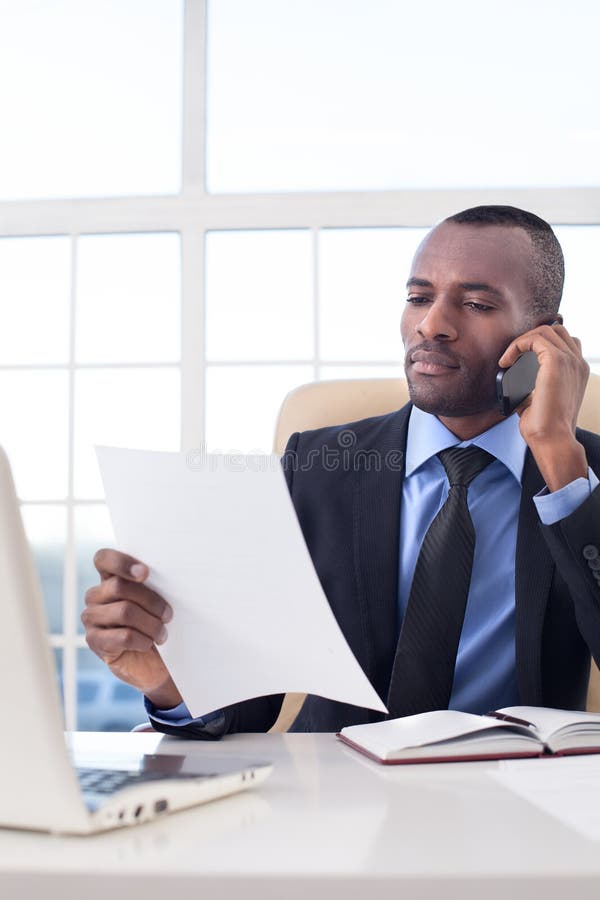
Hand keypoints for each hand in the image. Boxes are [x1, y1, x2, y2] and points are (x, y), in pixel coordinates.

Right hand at [82, 549, 181, 708]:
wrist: (154, 664)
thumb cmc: (157, 624)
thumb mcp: (157, 601)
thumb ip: (154, 585)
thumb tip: (172, 571)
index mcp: (110, 578)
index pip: (103, 558)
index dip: (121, 562)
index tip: (145, 572)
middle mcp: (95, 595)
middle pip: (119, 586)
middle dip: (151, 600)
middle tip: (169, 615)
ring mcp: (91, 618)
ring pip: (124, 611)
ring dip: (151, 624)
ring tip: (162, 634)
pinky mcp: (94, 641)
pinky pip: (122, 636)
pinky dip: (142, 640)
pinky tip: (148, 644)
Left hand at [498, 322, 589, 490]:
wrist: (553, 440)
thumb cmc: (545, 428)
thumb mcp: (537, 400)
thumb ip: (530, 386)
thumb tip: (511, 380)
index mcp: (577, 372)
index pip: (563, 342)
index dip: (539, 343)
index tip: (518, 358)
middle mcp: (577, 363)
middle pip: (556, 330)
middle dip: (531, 337)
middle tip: (512, 355)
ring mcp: (570, 361)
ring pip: (546, 330)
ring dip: (523, 340)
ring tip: (508, 358)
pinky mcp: (556, 361)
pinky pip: (535, 338)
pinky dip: (517, 345)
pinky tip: (506, 361)